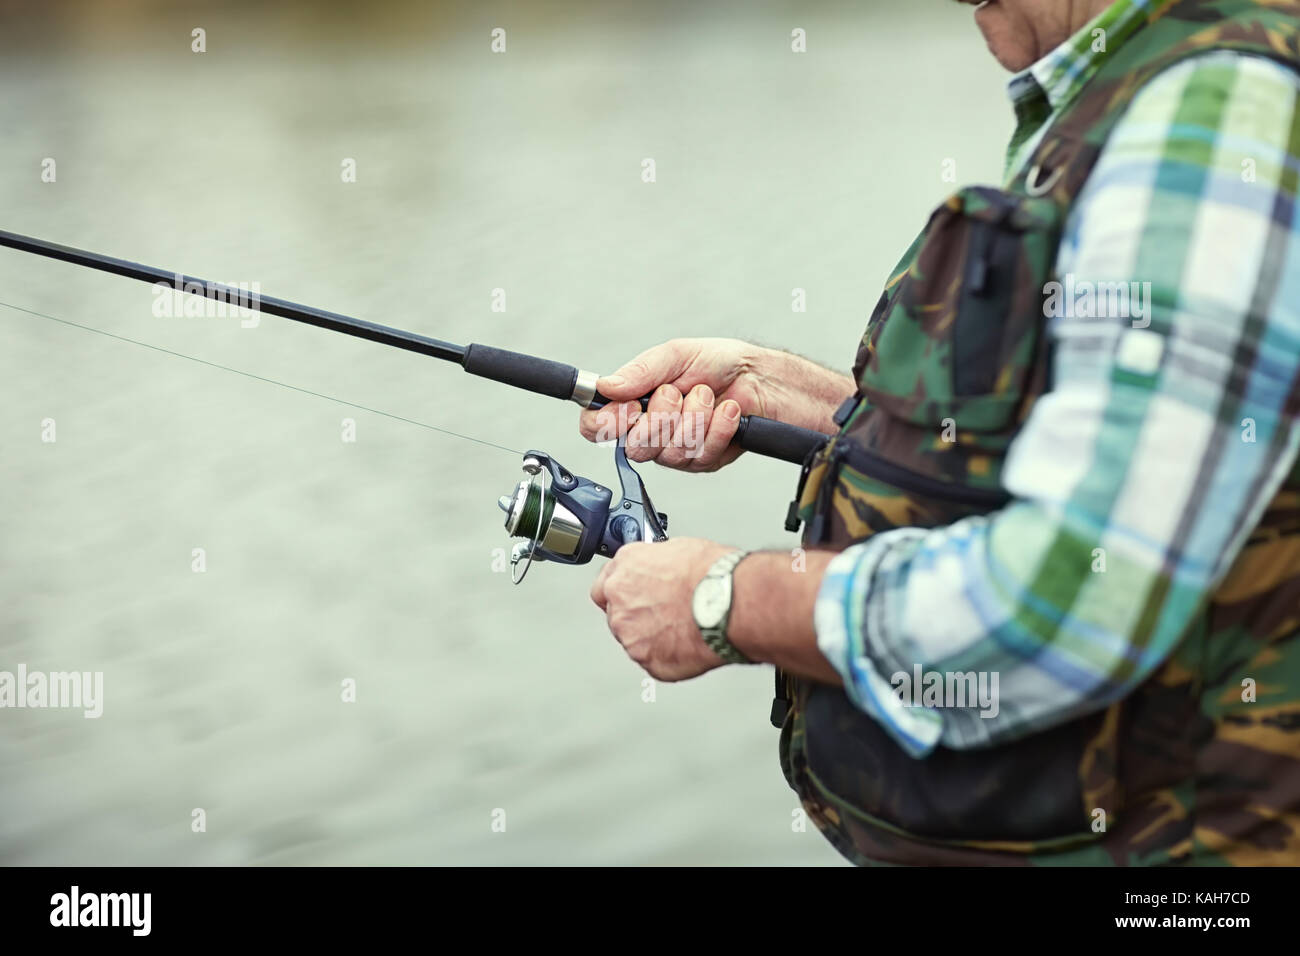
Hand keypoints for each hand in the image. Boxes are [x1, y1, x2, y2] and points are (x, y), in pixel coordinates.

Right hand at [578, 338, 771, 471]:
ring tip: (708, 395)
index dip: (607, 423)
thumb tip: (606, 385)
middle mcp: (649, 430)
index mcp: (633, 402)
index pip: (596, 426)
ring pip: (669, 451)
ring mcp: (674, 449)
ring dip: (695, 417)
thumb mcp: (675, 355)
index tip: (630, 406)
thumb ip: (640, 372)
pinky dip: (717, 427)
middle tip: (677, 392)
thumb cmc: (718, 363)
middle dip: (662, 416)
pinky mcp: (701, 461)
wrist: (761, 378)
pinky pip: (699, 454)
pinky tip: (727, 412)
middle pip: (634, 447)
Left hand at [589, 538, 733, 680]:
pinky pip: (654, 661)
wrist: (729, 604)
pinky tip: (690, 643)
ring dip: (653, 637)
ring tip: (686, 628)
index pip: (605, 585)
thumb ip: (657, 565)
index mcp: (625, 569)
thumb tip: (662, 570)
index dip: (624, 592)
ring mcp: (630, 635)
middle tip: (668, 614)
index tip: (636, 596)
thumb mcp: (680, 549)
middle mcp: (619, 602)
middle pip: (618, 615)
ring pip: (635, 640)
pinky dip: (669, 656)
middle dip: (639, 616)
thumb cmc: (712, 574)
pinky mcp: (648, 662)